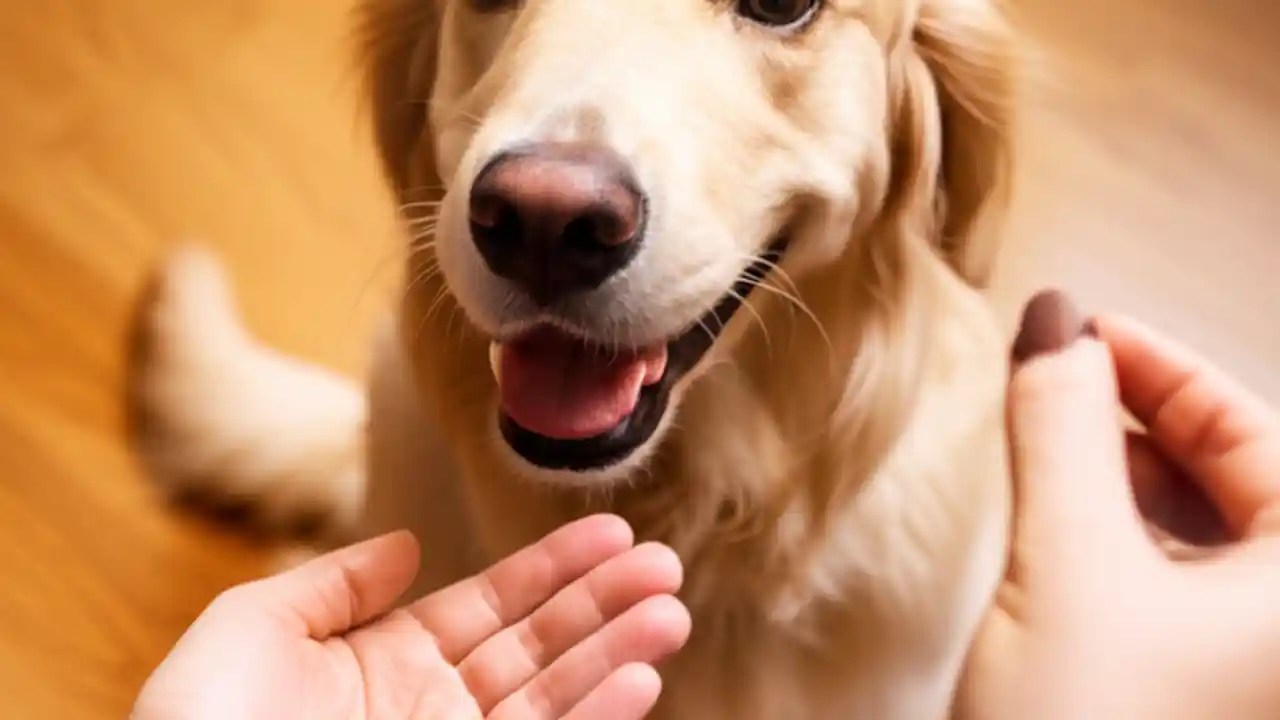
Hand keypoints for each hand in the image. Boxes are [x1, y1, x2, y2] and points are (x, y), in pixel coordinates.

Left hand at [132, 515, 689, 719]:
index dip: (553, 567)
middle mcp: (434, 708)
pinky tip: (638, 679)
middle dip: (603, 603)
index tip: (610, 530)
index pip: (493, 603)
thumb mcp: (252, 629)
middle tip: (662, 564)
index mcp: (387, 661)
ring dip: (616, 654)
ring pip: (555, 697)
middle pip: (540, 645)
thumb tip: (407, 545)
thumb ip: (335, 581)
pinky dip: (595, 714)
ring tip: (670, 610)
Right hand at [957, 291, 1279, 719]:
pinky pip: (1189, 591)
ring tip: (1054, 444)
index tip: (1075, 328)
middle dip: (1144, 420)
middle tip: (1055, 380)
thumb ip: (1062, 426)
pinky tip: (1075, 527)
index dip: (1160, 364)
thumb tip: (1051, 319)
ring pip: (1213, 536)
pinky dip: (1131, 542)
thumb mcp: (1068, 566)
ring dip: (1133, 478)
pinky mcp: (1214, 696)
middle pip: (1245, 480)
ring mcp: (1255, 670)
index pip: (1258, 431)